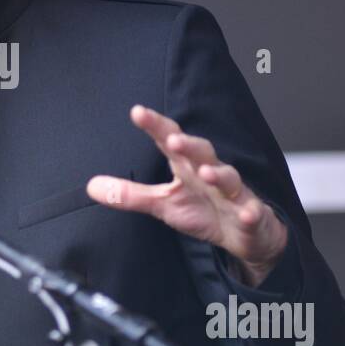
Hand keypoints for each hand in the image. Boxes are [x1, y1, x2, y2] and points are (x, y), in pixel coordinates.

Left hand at [86, 104, 288, 287]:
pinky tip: (248, 213)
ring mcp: (234, 194)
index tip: (138, 112)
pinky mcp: (251, 215)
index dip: (156, 126)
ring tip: (205, 172)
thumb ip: (130, 194)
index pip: (170, 141)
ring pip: (230, 178)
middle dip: (189, 145)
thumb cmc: (204, 210)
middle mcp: (211, 173)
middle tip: (173, 140)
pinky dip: (251, 213)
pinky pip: (253, 213)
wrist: (244, 234)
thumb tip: (91, 186)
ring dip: (219, 174)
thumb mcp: (162, 204)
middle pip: (203, 152)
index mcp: (188, 167)